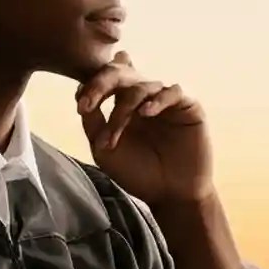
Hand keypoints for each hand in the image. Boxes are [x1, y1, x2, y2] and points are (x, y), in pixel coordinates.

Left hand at [75, 52, 213, 206]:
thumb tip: (79, 90)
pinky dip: (158, 99)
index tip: (82, 107)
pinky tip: (146, 112)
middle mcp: (145, 98)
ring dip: (125, 106)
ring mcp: (166, 101)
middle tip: (90, 102)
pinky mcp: (189, 107)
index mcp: (123, 104)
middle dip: (103, 83)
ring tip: (117, 130)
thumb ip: (93, 122)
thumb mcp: (105, 151)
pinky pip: (173, 92)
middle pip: (123, 73)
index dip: (92, 86)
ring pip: (144, 85)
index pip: (106, 81)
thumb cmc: (138, 175)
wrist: (170, 196)